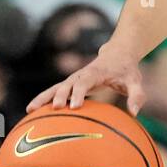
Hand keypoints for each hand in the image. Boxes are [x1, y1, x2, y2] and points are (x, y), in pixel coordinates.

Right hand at [25, 43, 145, 114]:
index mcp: (96, 72)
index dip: (80, 92)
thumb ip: (137, 95)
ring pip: (56, 87)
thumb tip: (134, 113)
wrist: (117, 53)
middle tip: (56, 108)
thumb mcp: (135, 80)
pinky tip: (32, 111)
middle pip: (67, 84)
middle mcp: (82, 74)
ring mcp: (74, 79)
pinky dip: (44, 99)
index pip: (86, 82)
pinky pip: (55, 91)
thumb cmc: (127, 69)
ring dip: (44, 97)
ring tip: (29, 110)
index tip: (75, 106)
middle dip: (60, 95)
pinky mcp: (71, 84)